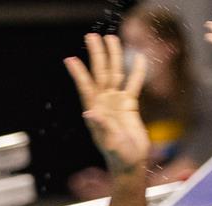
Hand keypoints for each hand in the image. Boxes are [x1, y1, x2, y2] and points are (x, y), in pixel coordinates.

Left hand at [66, 32, 148, 177]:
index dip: (78, 73)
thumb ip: (101, 126)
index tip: (70, 59)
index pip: (85, 87)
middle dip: (97, 55)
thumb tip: (90, 112)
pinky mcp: (129, 105)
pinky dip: (137, 72)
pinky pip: (133, 84)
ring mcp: (116, 102)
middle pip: (100, 73)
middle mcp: (103, 102)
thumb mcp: (109, 142)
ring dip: (114, 57)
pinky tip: (140, 58)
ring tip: (112, 38)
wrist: (131, 162)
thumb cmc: (118, 155)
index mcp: (95, 110)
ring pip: (115, 74)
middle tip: (92, 37)